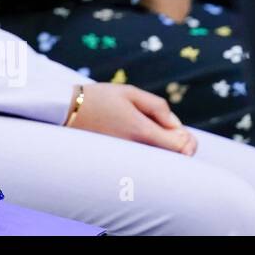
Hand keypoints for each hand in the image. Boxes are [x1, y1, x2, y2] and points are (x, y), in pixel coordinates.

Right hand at [68, 83, 195, 154]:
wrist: (65, 111)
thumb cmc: (98, 98)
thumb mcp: (129, 92)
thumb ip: (158, 107)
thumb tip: (176, 124)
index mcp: (142, 132)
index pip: (182, 148)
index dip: (189, 140)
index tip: (180, 129)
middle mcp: (136, 150)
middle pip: (174, 159)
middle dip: (179, 145)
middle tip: (170, 129)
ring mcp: (127, 158)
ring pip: (159, 162)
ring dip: (164, 148)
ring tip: (152, 131)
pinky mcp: (119, 161)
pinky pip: (144, 162)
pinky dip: (149, 152)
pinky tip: (138, 137)